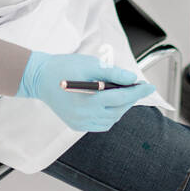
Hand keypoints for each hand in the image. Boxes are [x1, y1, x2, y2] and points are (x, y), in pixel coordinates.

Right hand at [17, 52, 154, 131]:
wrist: (39, 78)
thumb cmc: (64, 67)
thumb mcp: (91, 64)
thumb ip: (113, 73)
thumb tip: (132, 79)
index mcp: (90, 100)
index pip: (122, 98)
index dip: (138, 92)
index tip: (150, 86)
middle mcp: (85, 116)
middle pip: (118, 110)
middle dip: (130, 99)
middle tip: (137, 87)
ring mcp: (80, 123)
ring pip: (111, 120)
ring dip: (120, 108)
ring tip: (124, 95)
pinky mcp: (76, 126)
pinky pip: (100, 124)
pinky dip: (109, 116)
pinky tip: (110, 104)